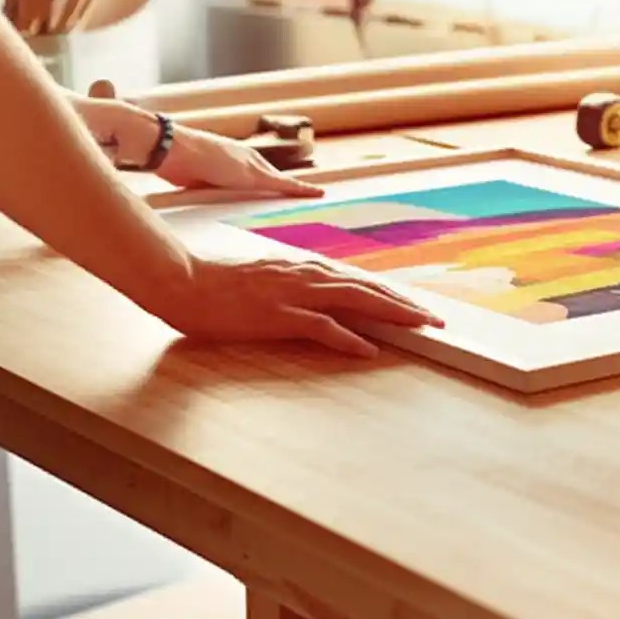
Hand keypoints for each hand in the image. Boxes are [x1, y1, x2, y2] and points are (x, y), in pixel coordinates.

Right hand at [79, 96, 322, 196]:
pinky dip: (299, 188)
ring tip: (318, 195)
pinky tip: (316, 194)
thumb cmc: (159, 155)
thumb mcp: (173, 170)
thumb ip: (174, 173)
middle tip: (310, 192)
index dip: (265, 178)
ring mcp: (245, 162)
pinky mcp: (250, 172)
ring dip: (297, 186)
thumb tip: (149, 175)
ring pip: (279, 177)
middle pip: (269, 172)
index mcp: (220, 157)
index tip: (279, 186)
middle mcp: (238, 156)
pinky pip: (281, 183)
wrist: (158, 143)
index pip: (249, 168)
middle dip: (287, 182)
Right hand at [160, 256, 445, 357]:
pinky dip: (348, 338)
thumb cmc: (218, 286)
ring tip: (420, 326)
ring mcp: (293, 294)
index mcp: (301, 269)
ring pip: (354, 302)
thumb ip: (292, 286)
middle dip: (404, 305)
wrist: (183, 282)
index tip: (414, 306)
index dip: (388, 295)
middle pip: (366, 289)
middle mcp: (304, 276)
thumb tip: (317, 301)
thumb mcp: (264, 280)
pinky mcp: (278, 315)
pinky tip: (369, 349)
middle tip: (436, 319)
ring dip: (390, 314)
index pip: (356, 281)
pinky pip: (321, 327)